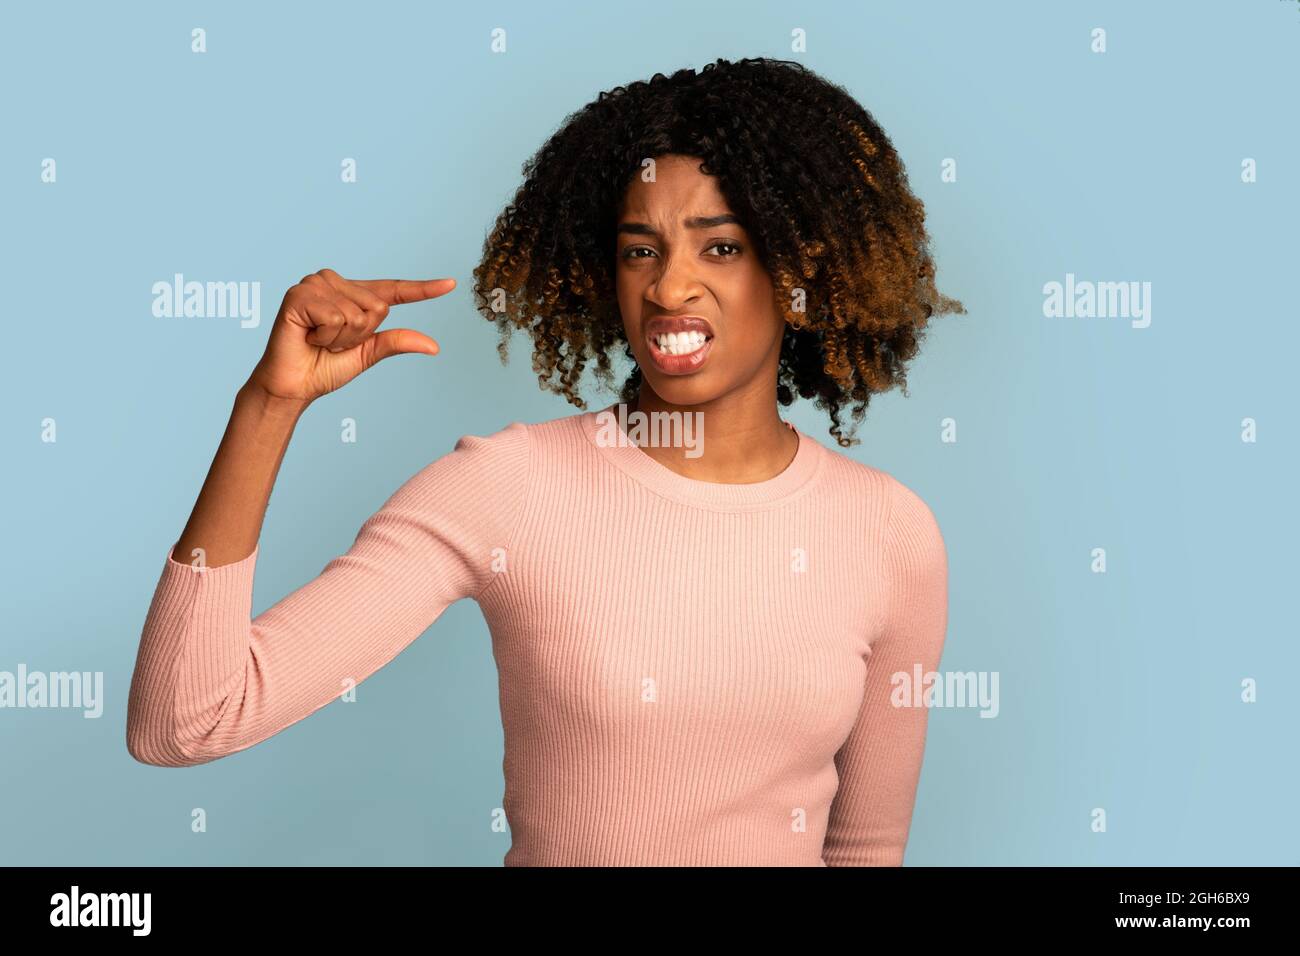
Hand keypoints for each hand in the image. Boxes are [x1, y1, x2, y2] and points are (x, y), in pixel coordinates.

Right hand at [246, 268, 453, 404]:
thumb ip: (396, 343)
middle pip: (378, 307)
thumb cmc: (325, 367)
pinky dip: (326, 337)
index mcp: (353, 293)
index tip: (452, 284)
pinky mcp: (299, 294)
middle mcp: (334, 281)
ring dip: (341, 339)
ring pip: (358, 314)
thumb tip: (434, 346)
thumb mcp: (367, 354)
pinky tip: (307, 336)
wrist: (292, 386)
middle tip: (332, 343)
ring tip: (318, 340)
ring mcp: (315, 284)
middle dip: (359, 336)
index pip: (394, 290)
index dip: (423, 289)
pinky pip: (336, 319)